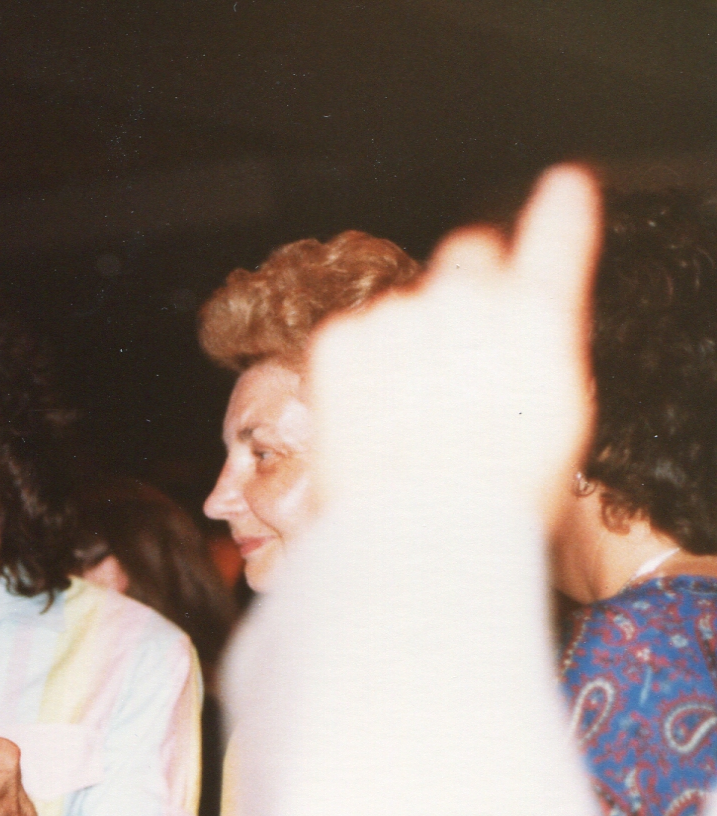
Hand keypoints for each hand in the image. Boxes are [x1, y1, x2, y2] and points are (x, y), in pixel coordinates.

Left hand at [311, 165, 600, 524]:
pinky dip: (358, 371)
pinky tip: (372, 423)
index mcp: (539, 319)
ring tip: (409, 422)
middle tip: (454, 363)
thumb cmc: (497, 497)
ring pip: (402, 308)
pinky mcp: (340, 340)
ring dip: (405, 344)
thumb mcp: (554, 421)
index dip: (560, 213)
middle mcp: (470, 299)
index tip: (563, 188)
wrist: (418, 539)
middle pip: (467, 258)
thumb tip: (525, 323)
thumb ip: (541, 350)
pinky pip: (352, 339)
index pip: (557, 239)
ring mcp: (398, 314)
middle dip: (465, 291)